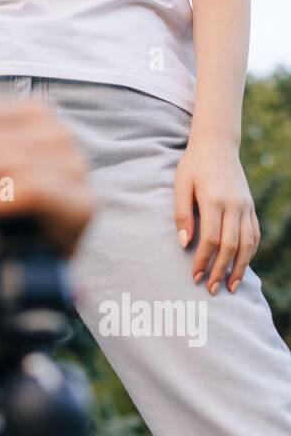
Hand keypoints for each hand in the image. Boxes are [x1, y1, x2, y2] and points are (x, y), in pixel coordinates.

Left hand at [174, 132, 259, 293]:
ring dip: (240, 267)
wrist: (217, 146)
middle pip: (230, 246)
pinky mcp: (250, 207)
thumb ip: (182, 214)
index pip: (211, 239)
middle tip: (211, 290)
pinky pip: (254, 234)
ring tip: (231, 287)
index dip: (203, 261)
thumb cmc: (193, 166)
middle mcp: (234, 205)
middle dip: (221, 271)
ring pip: (247, 243)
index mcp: (214, 200)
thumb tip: (185, 244)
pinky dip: (249, 253)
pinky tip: (241, 266)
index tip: (194, 277)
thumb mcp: (181, 185)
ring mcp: (246, 206)